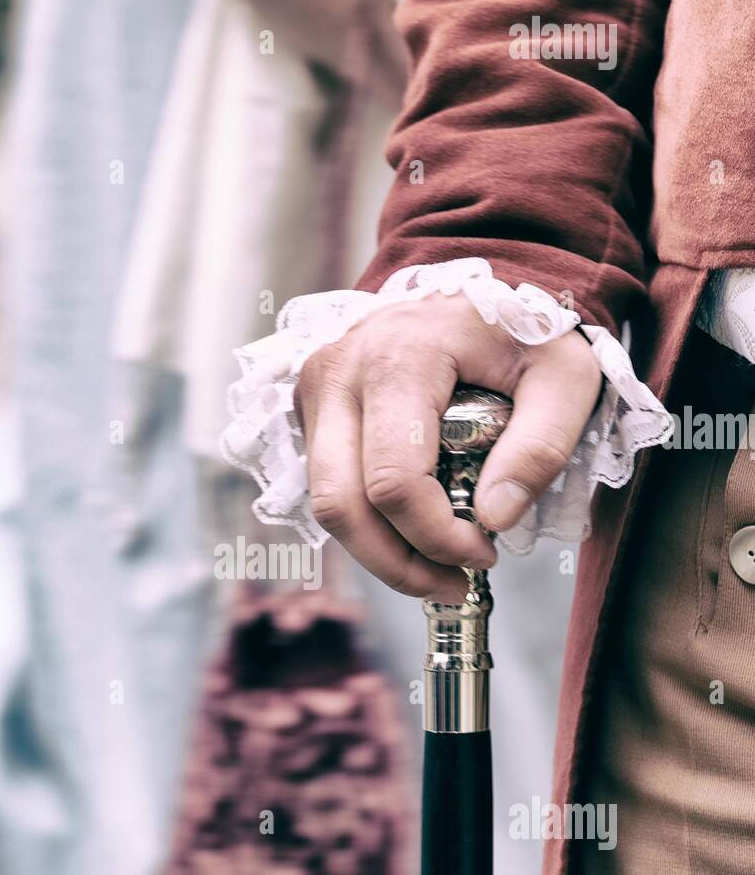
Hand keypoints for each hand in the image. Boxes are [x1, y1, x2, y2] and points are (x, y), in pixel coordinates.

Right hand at [295, 291, 602, 599]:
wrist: (469, 291)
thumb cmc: (521, 332)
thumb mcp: (564, 378)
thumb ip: (541, 447)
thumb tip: (492, 520)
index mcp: (401, 356)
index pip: (394, 479)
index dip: (435, 537)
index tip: (483, 553)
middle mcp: (339, 370)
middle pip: (341, 503)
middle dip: (397, 564)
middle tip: (452, 583)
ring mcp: (315, 389)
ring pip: (324, 504)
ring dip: (379, 554)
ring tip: (436, 569)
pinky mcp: (312, 409)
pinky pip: (328, 487)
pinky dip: (368, 525)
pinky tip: (414, 531)